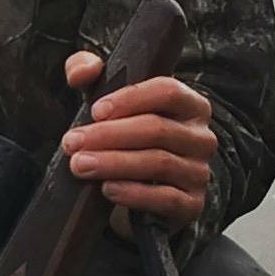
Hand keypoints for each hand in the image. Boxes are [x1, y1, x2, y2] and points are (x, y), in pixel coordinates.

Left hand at [59, 51, 215, 231]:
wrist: (141, 188)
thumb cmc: (125, 134)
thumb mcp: (107, 100)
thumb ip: (89, 73)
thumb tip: (81, 71)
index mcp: (190, 104)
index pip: (168, 91)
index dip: (131, 98)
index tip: (95, 110)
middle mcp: (202, 137)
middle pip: (157, 129)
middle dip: (109, 135)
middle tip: (73, 142)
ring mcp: (199, 172)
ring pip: (158, 163)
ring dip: (114, 163)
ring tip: (80, 164)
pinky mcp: (191, 204)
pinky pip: (166, 198)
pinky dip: (134, 194)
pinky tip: (107, 188)